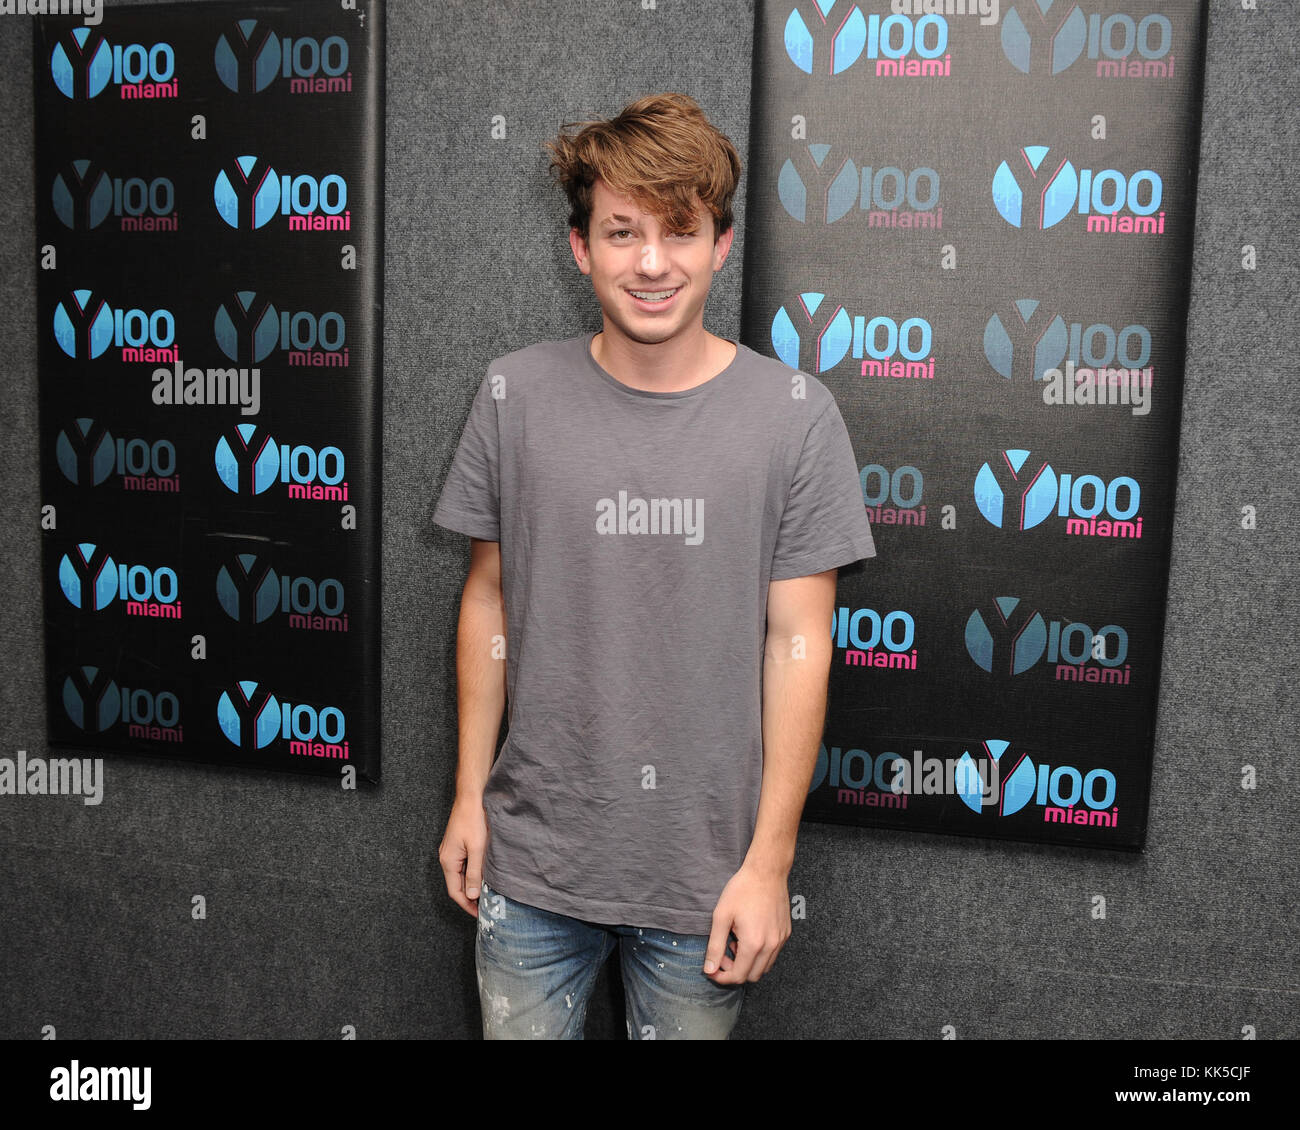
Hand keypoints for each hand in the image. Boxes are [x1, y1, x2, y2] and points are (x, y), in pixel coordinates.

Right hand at [438, 795, 488, 917]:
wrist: (472, 796)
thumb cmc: (474, 819)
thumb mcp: (477, 849)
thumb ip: (474, 873)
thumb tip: (472, 896)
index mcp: (448, 861)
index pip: (455, 891)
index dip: (467, 905)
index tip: (480, 914)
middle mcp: (446, 858)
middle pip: (457, 884)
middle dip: (470, 897)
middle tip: (486, 906)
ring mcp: (451, 851)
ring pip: (461, 875)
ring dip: (473, 885)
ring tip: (487, 893)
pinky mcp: (458, 844)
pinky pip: (464, 865)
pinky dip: (473, 873)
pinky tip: (484, 874)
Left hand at [703, 863, 791, 984]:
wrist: (766, 871)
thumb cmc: (742, 890)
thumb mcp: (721, 916)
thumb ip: (715, 946)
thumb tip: (709, 970)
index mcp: (754, 944)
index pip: (738, 976)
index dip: (722, 977)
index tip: (711, 969)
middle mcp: (771, 946)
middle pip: (752, 976)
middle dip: (734, 971)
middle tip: (723, 955)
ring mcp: (780, 940)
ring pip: (764, 968)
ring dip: (748, 964)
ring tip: (735, 942)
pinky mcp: (785, 933)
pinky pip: (772, 955)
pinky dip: (759, 954)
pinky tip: (749, 936)